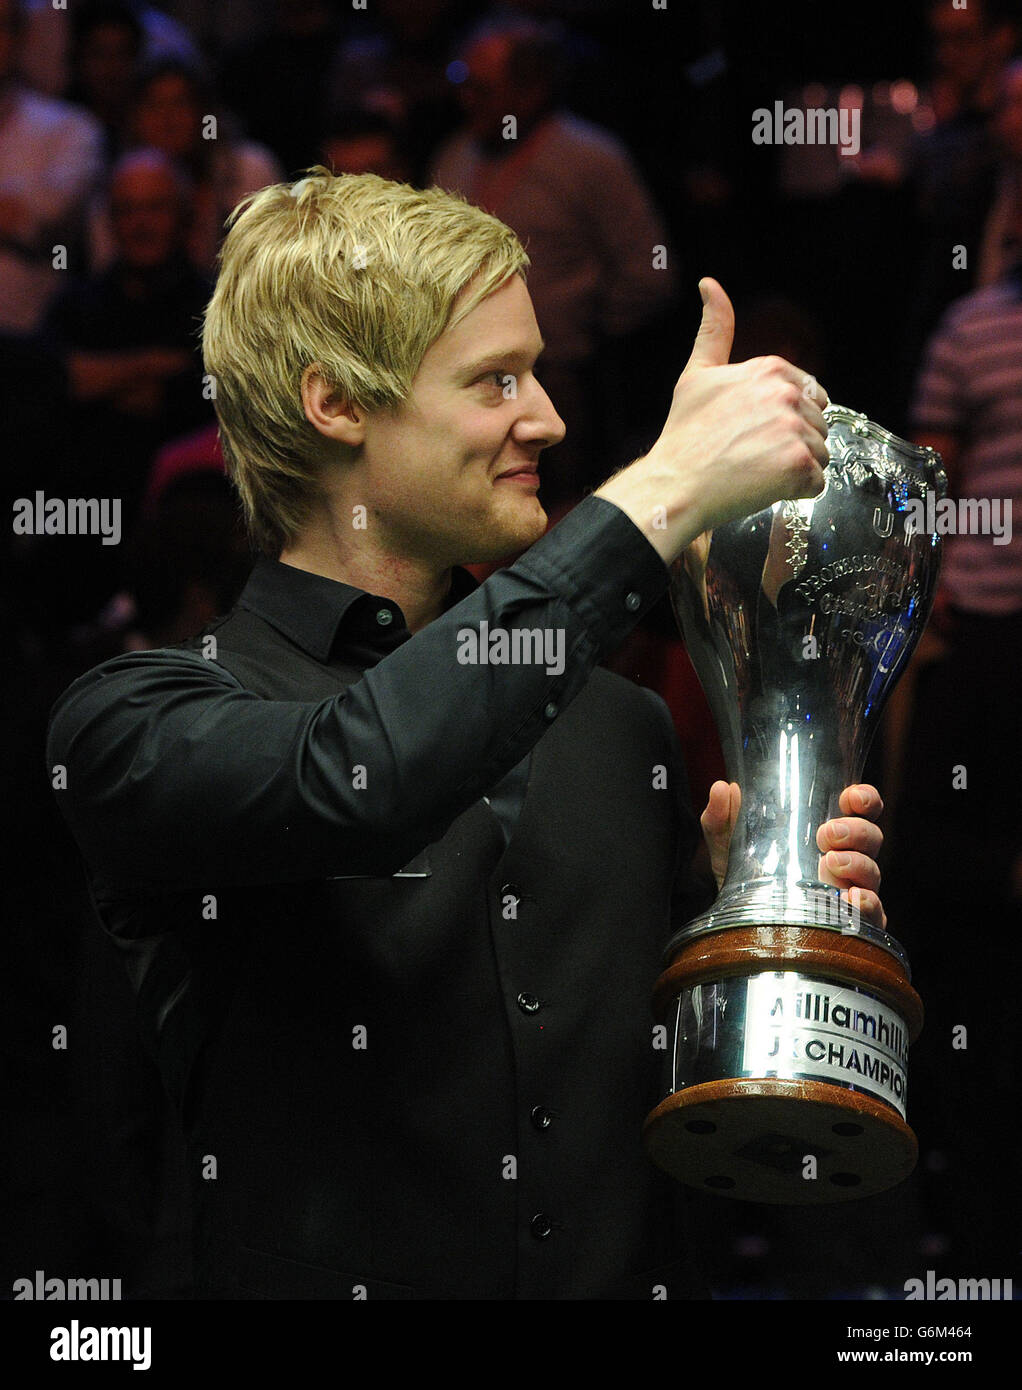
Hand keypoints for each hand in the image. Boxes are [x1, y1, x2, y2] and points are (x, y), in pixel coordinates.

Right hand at [593, 279, 830, 565]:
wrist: (675, 483)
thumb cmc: (684, 435)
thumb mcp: (698, 374)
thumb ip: (715, 329)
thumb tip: (710, 284)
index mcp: (771, 369)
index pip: (809, 396)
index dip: (784, 418)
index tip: (754, 432)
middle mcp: (787, 394)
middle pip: (817, 425)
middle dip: (792, 443)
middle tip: (751, 454)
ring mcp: (795, 429)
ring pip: (820, 454)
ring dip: (795, 468)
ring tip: (756, 471)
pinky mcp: (799, 464)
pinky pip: (817, 481)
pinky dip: (797, 490)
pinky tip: (765, 486)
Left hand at [700, 780, 886, 928]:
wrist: (739, 922)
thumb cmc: (745, 873)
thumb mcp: (729, 843)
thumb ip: (722, 817)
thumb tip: (722, 788)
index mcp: (828, 831)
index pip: (861, 808)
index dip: (864, 798)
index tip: (851, 797)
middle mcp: (847, 856)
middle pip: (872, 837)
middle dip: (856, 831)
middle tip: (826, 834)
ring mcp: (852, 889)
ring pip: (872, 872)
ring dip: (858, 864)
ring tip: (830, 862)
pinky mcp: (852, 922)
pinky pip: (873, 914)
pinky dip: (868, 906)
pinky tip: (852, 900)